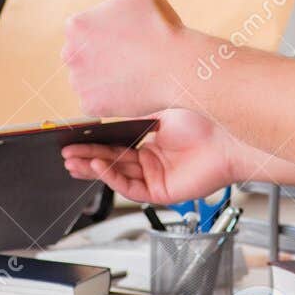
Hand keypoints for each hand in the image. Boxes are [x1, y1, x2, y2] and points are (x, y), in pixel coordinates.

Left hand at [61, 0, 187, 117]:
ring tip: (134, 70)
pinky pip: (95, 100)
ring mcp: (79, 81)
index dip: (112, 34)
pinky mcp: (90, 105)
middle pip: (85, 55)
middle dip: (105, 55)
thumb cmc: (161, 24)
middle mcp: (69, 52)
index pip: (88, 32)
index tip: (132, 35)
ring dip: (106, 76)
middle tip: (135, 54)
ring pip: (90, 77)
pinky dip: (110, 97)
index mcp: (76, 23)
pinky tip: (130, 87)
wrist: (181, 67)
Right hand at [61, 108, 236, 206]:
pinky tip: (99, 165)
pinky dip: (113, 177)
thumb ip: (133, 111)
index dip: (94, 142)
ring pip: (118, 176)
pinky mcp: (164, 192)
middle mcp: (153, 159)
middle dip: (86, 156)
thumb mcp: (159, 108)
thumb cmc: (205, 117)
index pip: (116, 143)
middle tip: (65, 152)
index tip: (74, 137)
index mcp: (152, 140)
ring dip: (94, 168)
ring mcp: (158, 176)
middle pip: (112, 161)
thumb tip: (107, 103)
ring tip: (74, 160)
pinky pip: (132, 188)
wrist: (229, 133)